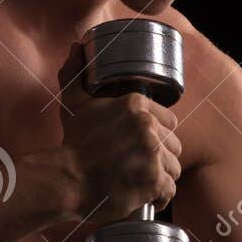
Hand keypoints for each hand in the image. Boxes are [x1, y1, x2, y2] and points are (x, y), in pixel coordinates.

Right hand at [53, 41, 181, 224]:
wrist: (67, 180)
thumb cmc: (72, 143)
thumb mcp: (74, 103)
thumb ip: (76, 73)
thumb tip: (78, 45)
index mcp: (136, 105)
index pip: (169, 120)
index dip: (159, 133)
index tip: (142, 144)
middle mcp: (148, 127)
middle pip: (174, 144)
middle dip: (160, 155)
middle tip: (139, 164)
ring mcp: (153, 154)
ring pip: (174, 167)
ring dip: (161, 176)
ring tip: (141, 179)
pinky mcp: (154, 180)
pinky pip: (170, 189)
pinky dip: (160, 195)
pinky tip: (146, 195)